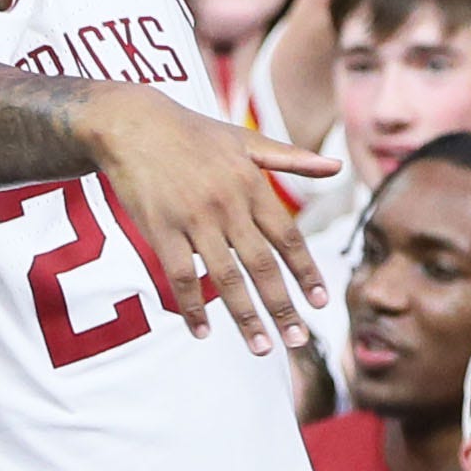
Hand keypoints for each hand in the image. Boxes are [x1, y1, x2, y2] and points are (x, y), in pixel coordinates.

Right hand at [76, 86, 339, 352]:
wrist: (132, 123)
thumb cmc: (193, 133)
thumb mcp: (245, 140)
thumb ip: (291, 159)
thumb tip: (337, 166)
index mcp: (251, 185)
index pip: (288, 238)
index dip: (306, 272)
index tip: (321, 303)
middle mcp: (227, 204)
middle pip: (261, 265)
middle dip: (282, 306)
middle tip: (298, 341)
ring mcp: (192, 219)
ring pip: (224, 278)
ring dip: (245, 317)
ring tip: (261, 348)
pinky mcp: (159, 229)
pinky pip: (180, 276)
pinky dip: (192, 306)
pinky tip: (203, 332)